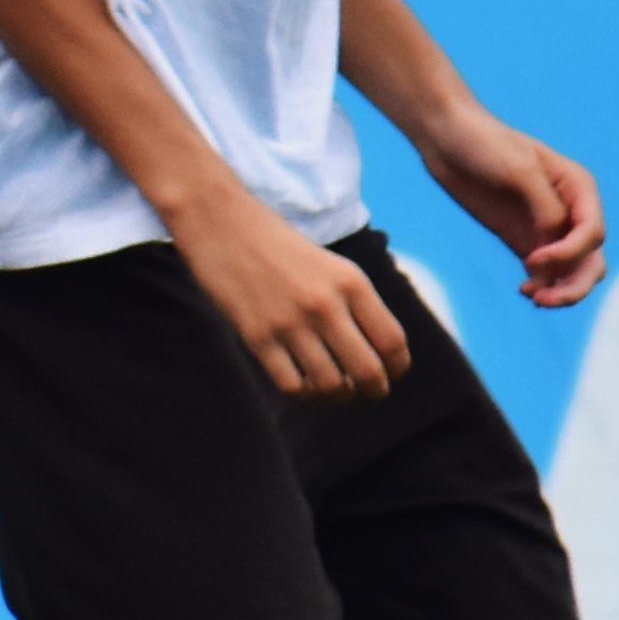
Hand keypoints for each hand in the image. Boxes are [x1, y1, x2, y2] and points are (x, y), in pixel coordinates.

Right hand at [165, 181, 408, 398]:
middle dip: (374, 390)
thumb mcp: (330, 264)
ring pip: (331, 384)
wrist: (220, 223)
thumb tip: (375, 350)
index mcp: (351, 283)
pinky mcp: (257, 337)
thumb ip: (355, 302)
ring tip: (334, 391)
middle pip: (368, 370)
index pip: (392, 341)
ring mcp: (290, 323)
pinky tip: (303, 385)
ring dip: (338, 396)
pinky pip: (291, 385)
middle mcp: (325, 305)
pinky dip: (304, 394)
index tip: (392, 374)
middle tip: (368, 392)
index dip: (398, 367)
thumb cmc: (277, 245)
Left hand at [418, 107, 605, 308]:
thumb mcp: (518, 170)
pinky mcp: (522, 239)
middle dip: (576, 284)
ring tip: (534, 299)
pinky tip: (525, 291)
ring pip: (570, 270)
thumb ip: (544, 207)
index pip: (593, 233)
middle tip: (544, 300)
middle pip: (591, 258)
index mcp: (579, 188)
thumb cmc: (485, 143)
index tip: (531, 259)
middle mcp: (569, 210)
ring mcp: (546, 227)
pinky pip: (544, 272)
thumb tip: (554, 240)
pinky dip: (541, 285)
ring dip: (560, 290)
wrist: (447, 138)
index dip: (570, 253)